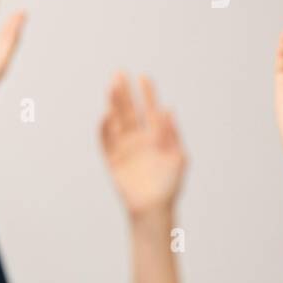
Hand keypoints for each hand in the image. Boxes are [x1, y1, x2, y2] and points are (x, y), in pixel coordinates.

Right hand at [99, 73, 185, 216]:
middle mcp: (139, 139)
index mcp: (156, 137)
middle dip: (124, 94)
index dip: (147, 94)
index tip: (143, 77)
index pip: (149, 110)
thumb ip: (170, 134)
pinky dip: (104, 128)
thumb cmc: (169, 185)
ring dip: (113, 105)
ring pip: (116, 121)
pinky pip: (105, 141)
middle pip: (129, 111)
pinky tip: (106, 116)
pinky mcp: (112, 159)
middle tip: (119, 74)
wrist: (152, 208)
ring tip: (110, 88)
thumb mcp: (177, 157)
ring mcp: (125, 148)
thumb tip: (167, 110)